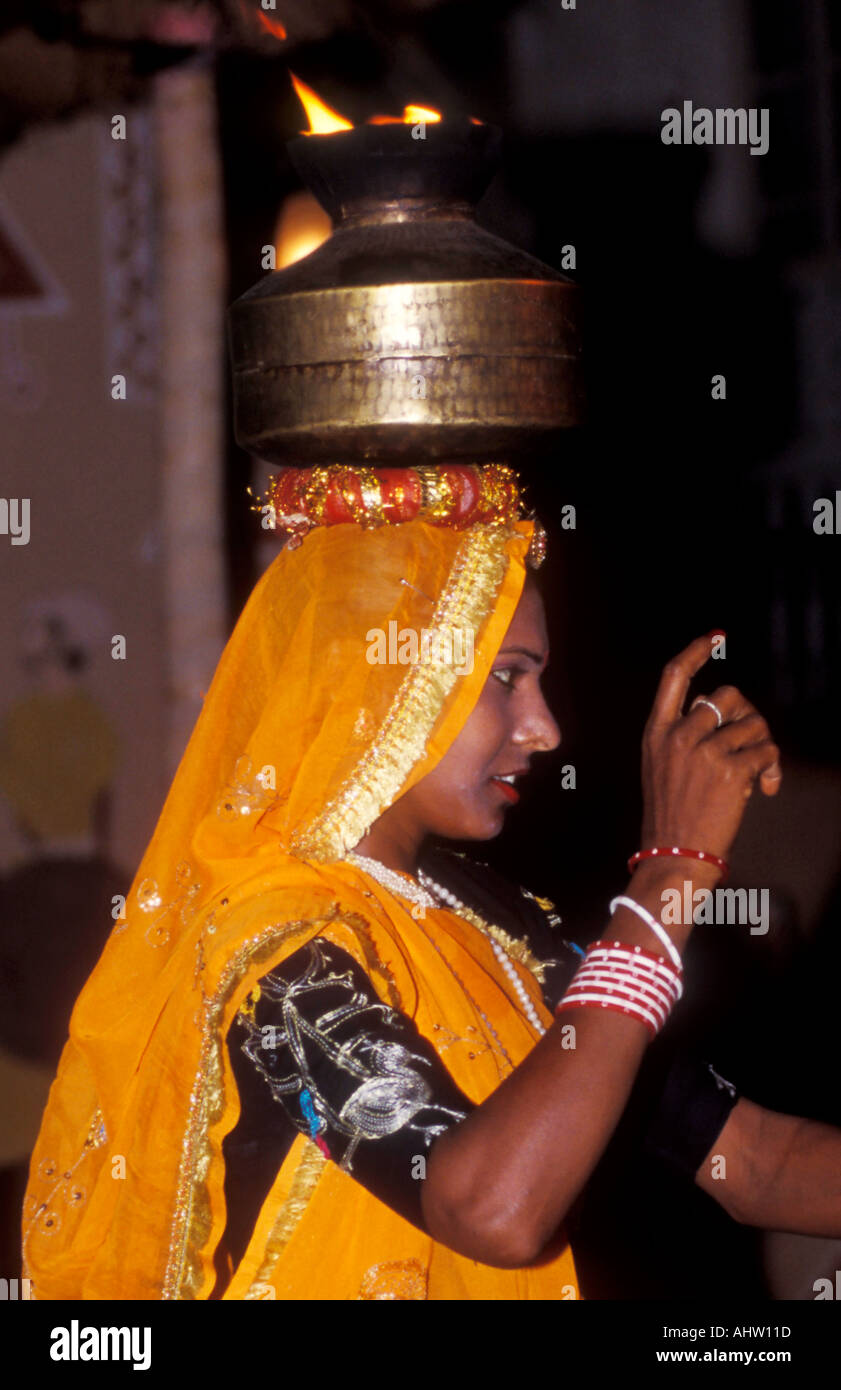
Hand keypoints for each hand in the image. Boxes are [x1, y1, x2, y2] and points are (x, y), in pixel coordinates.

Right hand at [640, 633, 781, 862]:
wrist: (675, 855)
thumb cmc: (672, 816)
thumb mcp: (661, 767)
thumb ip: (686, 736)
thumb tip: (730, 715)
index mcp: (656, 733)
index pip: (673, 677)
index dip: (695, 651)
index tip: (715, 636)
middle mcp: (678, 736)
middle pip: (726, 695)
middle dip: (747, 713)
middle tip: (751, 740)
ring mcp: (704, 752)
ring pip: (753, 724)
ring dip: (763, 746)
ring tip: (758, 774)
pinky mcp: (730, 771)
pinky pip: (766, 752)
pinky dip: (772, 769)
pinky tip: (764, 789)